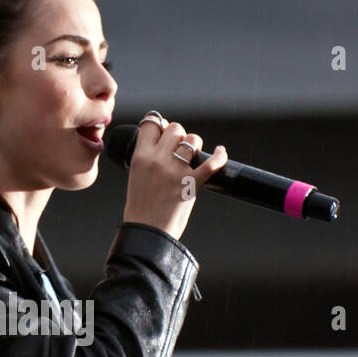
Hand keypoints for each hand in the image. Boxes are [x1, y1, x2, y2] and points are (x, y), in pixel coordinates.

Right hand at [123, 116, 226, 240]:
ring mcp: (175, 171)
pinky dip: (219, 157)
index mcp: (140, 157)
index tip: (164, 133)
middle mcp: (157, 160)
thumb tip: (163, 143)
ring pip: (192, 140)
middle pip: (175, 128)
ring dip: (195, 145)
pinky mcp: (191, 184)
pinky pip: (211, 164)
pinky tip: (221, 153)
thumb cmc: (141, 208)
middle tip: (179, 149)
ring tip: (193, 156)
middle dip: (179, 136)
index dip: (160, 125)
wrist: (147, 232)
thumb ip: (148, 158)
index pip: (151, 124)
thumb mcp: (136, 176)